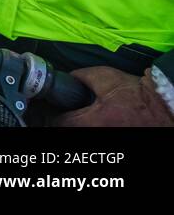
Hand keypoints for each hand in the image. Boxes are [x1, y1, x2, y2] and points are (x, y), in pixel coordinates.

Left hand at [51, 67, 173, 126]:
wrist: (162, 105)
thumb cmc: (135, 92)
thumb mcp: (104, 77)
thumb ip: (80, 76)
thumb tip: (67, 77)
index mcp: (92, 122)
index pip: (60, 123)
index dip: (52, 113)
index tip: (50, 105)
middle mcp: (98, 134)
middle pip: (69, 131)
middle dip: (61, 121)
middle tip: (59, 110)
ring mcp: (108, 138)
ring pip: (81, 133)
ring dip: (75, 125)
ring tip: (73, 114)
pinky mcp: (114, 137)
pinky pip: (94, 132)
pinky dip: (87, 126)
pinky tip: (88, 119)